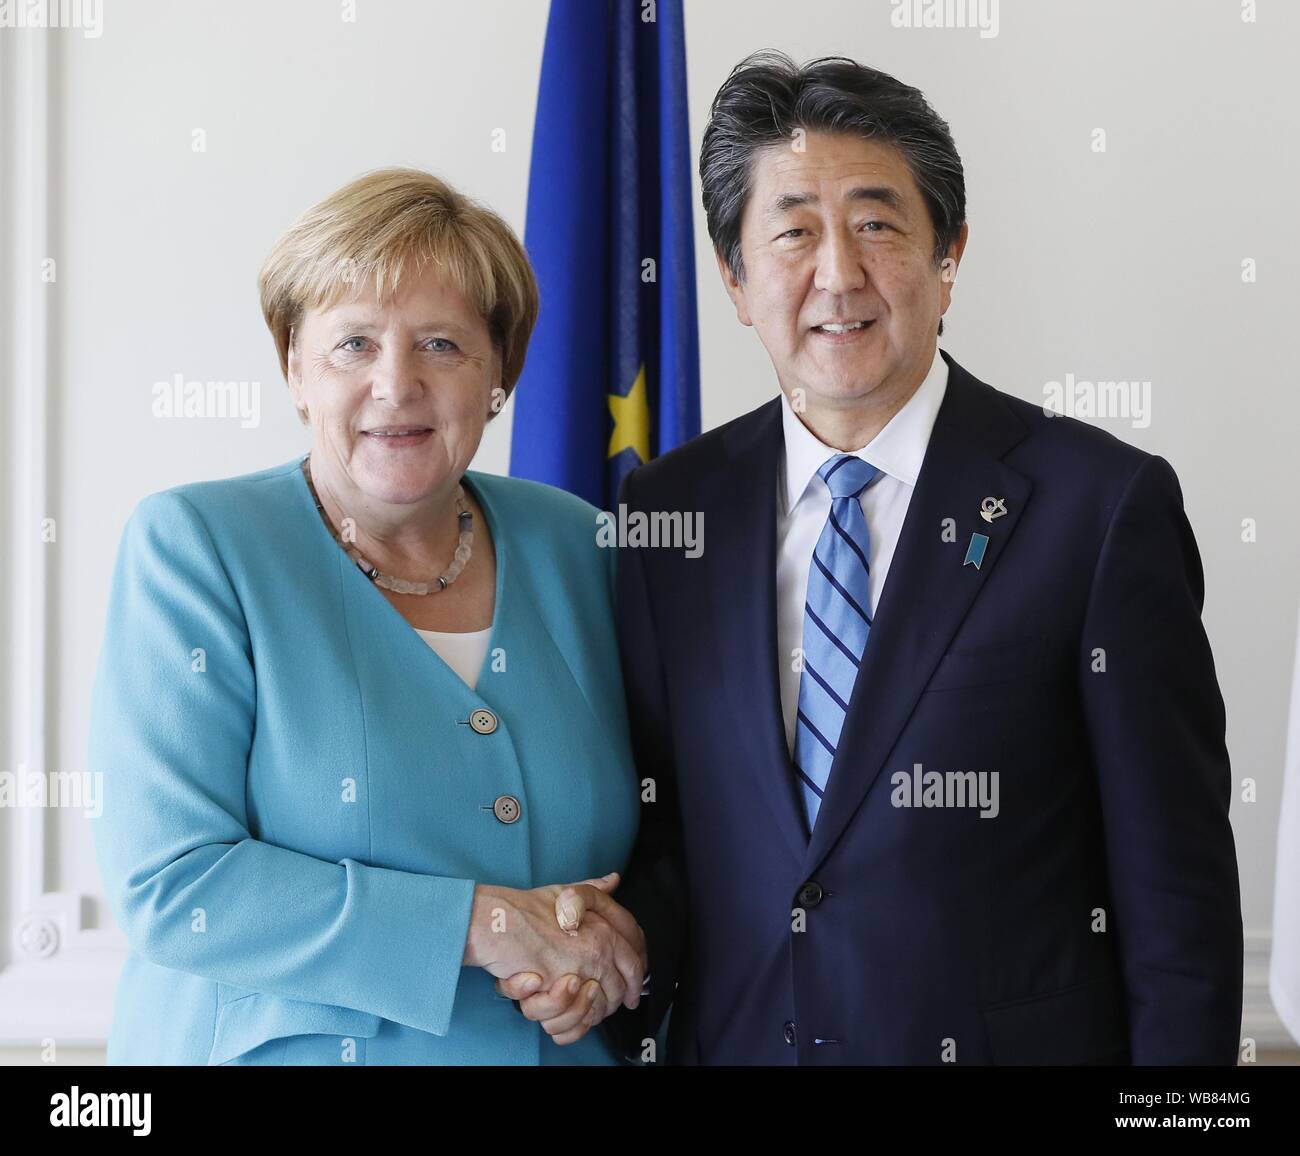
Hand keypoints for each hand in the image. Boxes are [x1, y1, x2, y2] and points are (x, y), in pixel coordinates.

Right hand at [496, 875, 645, 1044]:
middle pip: (618, 991)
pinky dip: (573, 1023)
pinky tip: (565, 1013)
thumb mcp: (567, 892)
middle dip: (612, 1002)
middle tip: (601, 1004)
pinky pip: (576, 1020)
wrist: (498, 922)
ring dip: (589, 1013)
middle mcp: (595, 953)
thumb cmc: (527, 907)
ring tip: (578, 1007)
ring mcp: (576, 972)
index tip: (631, 994)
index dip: (636, 983)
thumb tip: (614, 879)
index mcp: (603, 932)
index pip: (634, 965)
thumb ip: (594, 890)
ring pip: (598, 1009)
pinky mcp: (556, 990)